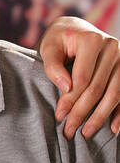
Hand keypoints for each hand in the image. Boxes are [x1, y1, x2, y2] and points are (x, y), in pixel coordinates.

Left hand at [39, 17, 119, 137]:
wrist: (76, 30)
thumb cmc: (60, 40)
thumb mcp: (49, 47)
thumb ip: (52, 65)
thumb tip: (66, 87)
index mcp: (91, 40)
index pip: (82, 78)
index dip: (70, 100)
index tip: (59, 116)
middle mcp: (112, 48)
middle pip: (97, 88)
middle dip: (82, 112)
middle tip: (69, 130)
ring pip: (114, 94)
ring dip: (100, 117)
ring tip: (86, 133)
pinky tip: (113, 129)